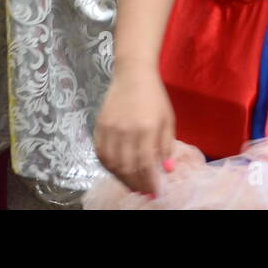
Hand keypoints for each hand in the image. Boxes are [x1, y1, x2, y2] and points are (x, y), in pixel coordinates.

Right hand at [94, 67, 175, 195]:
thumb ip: (166, 145)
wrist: (133, 74)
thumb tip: (167, 170)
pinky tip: (117, 170)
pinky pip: (100, 154)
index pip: (146, 164)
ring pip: (112, 164)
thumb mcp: (168, 119)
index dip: (150, 182)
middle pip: (127, 167)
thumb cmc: (155, 97)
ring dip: (122, 178)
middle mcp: (126, 130)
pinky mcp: (99, 126)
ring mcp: (110, 128)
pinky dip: (108, 166)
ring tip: (132, 184)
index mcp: (146, 128)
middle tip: (144, 192)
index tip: (156, 193)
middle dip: (137, 184)